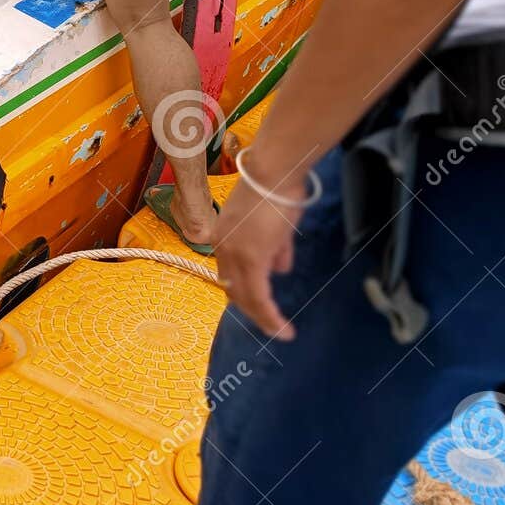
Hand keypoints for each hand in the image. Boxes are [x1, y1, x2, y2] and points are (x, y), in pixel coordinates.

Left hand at [214, 154, 307, 339]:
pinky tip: (282, 330)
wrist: (273, 172)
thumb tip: (281, 270)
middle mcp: (222, 247)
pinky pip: (260, 297)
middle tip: (271, 325)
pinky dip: (270, 317)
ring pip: (246, 298)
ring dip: (263, 318)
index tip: (260, 306)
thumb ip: (275, 249)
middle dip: (252, 310)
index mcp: (222, 237)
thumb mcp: (274, 226)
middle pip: (233, 290)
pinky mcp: (252, 258)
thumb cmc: (276, 191)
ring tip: (280, 331)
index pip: (230, 274)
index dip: (245, 292)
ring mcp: (235, 254)